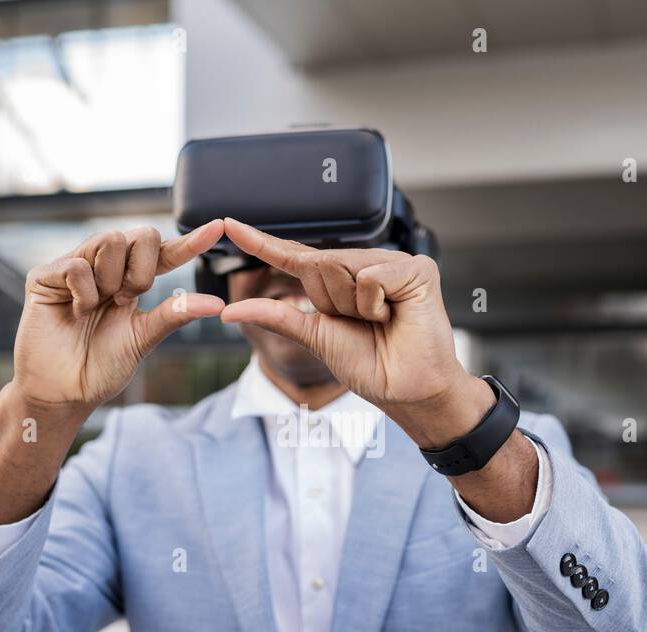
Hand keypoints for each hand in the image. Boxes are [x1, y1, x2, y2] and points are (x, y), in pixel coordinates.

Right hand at [13, 221, 225, 409]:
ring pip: (109, 239)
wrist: (63, 392)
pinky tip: (75, 313)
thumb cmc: (101, 367)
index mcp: (131, 280)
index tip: (218, 228)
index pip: (165, 254)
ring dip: (111, 280)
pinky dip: (83, 293)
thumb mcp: (144, 338)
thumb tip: (218, 303)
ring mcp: (75, 266)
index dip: (190, 241)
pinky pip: (77, 265)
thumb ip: (175, 315)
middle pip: (141, 235)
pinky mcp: (45, 275)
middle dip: (142, 270)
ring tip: (97, 308)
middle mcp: (104, 266)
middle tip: (125, 301)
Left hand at [218, 218, 489, 446]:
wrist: (407, 390)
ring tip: (380, 322)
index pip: (297, 256)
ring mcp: (394, 263)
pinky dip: (373, 304)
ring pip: (341, 266)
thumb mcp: (315, 337)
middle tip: (360, 324)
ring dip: (352, 306)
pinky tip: (394, 316)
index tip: (229, 225)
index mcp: (342, 280)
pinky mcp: (417, 269)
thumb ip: (277, 317)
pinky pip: (371, 276)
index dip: (264, 242)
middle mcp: (367, 264)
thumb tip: (229, 310)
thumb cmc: (371, 367)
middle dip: (329, 300)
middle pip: (319, 261)